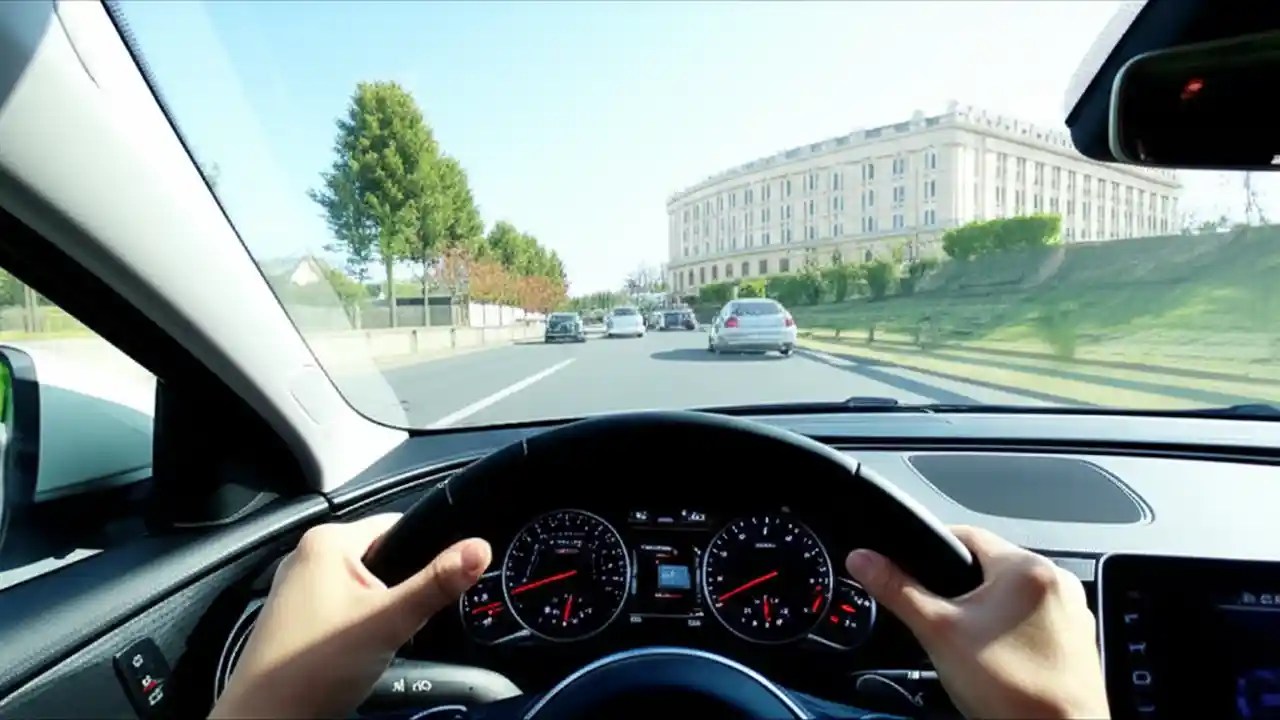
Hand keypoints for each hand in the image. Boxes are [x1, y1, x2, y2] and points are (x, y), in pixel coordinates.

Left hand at [210, 514, 491, 718]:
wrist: (267, 719)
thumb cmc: (314, 668)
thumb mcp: (389, 621)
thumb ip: (436, 584)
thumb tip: (478, 549)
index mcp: (327, 541)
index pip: (397, 525)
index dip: (425, 554)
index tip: (434, 585)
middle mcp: (307, 556)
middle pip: (382, 559)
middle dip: (400, 591)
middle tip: (397, 623)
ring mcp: (298, 588)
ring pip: (364, 588)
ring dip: (379, 612)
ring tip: (374, 641)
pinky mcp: (296, 617)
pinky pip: (344, 608)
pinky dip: (358, 626)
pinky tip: (356, 651)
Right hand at [846, 526, 1108, 718]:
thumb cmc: (1009, 690)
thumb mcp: (939, 633)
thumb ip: (898, 590)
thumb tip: (864, 559)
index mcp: (1026, 567)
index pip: (966, 534)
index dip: (932, 550)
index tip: (915, 572)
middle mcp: (1058, 580)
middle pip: (990, 566)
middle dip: (962, 590)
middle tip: (947, 624)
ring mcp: (1073, 611)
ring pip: (1012, 595)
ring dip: (989, 611)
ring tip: (975, 646)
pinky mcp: (1078, 638)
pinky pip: (1036, 619)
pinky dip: (1014, 631)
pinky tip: (1001, 659)